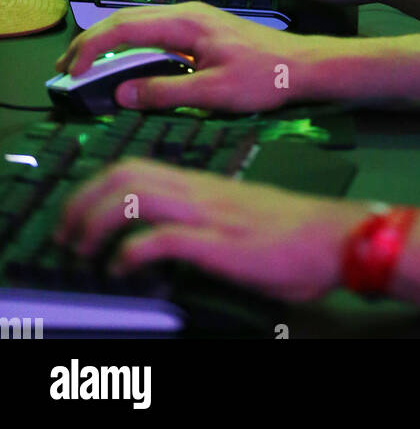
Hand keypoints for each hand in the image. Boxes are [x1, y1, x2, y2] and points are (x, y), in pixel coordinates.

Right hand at [53, 2, 337, 110]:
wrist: (303, 65)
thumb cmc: (267, 77)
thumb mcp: (214, 92)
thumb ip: (165, 91)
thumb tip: (123, 93)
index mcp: (187, 22)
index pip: (125, 27)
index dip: (93, 48)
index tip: (72, 71)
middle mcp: (188, 13)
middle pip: (126, 18)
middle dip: (91, 42)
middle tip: (65, 68)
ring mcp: (194, 19)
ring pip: (139, 22)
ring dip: (108, 41)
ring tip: (85, 64)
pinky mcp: (200, 29)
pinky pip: (154, 29)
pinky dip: (129, 42)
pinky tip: (123, 59)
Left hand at [55, 161, 361, 301]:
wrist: (335, 236)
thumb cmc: (294, 232)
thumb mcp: (237, 217)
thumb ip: (203, 218)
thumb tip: (167, 238)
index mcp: (202, 183)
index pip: (136, 167)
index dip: (95, 187)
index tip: (77, 214)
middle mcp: (199, 190)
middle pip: (125, 173)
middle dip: (82, 201)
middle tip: (66, 234)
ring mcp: (207, 213)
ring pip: (134, 195)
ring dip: (96, 222)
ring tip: (84, 249)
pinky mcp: (218, 242)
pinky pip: (161, 238)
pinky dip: (130, 252)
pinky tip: (122, 268)